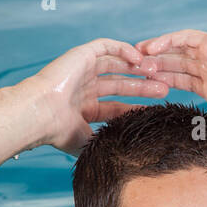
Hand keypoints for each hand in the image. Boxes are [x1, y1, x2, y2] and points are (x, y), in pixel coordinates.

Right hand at [16, 37, 168, 154]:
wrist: (41, 114)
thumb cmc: (59, 132)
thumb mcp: (88, 143)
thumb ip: (105, 144)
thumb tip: (124, 160)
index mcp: (84, 108)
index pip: (117, 106)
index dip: (137, 106)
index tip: (158, 109)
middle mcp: (83, 88)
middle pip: (120, 85)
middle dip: (142, 87)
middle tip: (164, 89)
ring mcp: (82, 71)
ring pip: (116, 65)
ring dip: (137, 69)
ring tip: (157, 73)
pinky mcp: (81, 55)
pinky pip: (106, 46)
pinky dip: (123, 49)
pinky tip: (139, 58)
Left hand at [134, 29, 206, 135]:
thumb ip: (199, 130)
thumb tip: (183, 149)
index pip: (179, 79)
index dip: (159, 80)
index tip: (140, 84)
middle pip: (175, 63)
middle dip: (154, 65)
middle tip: (133, 69)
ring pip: (177, 48)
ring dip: (157, 52)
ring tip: (137, 56)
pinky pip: (184, 38)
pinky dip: (166, 41)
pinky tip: (150, 48)